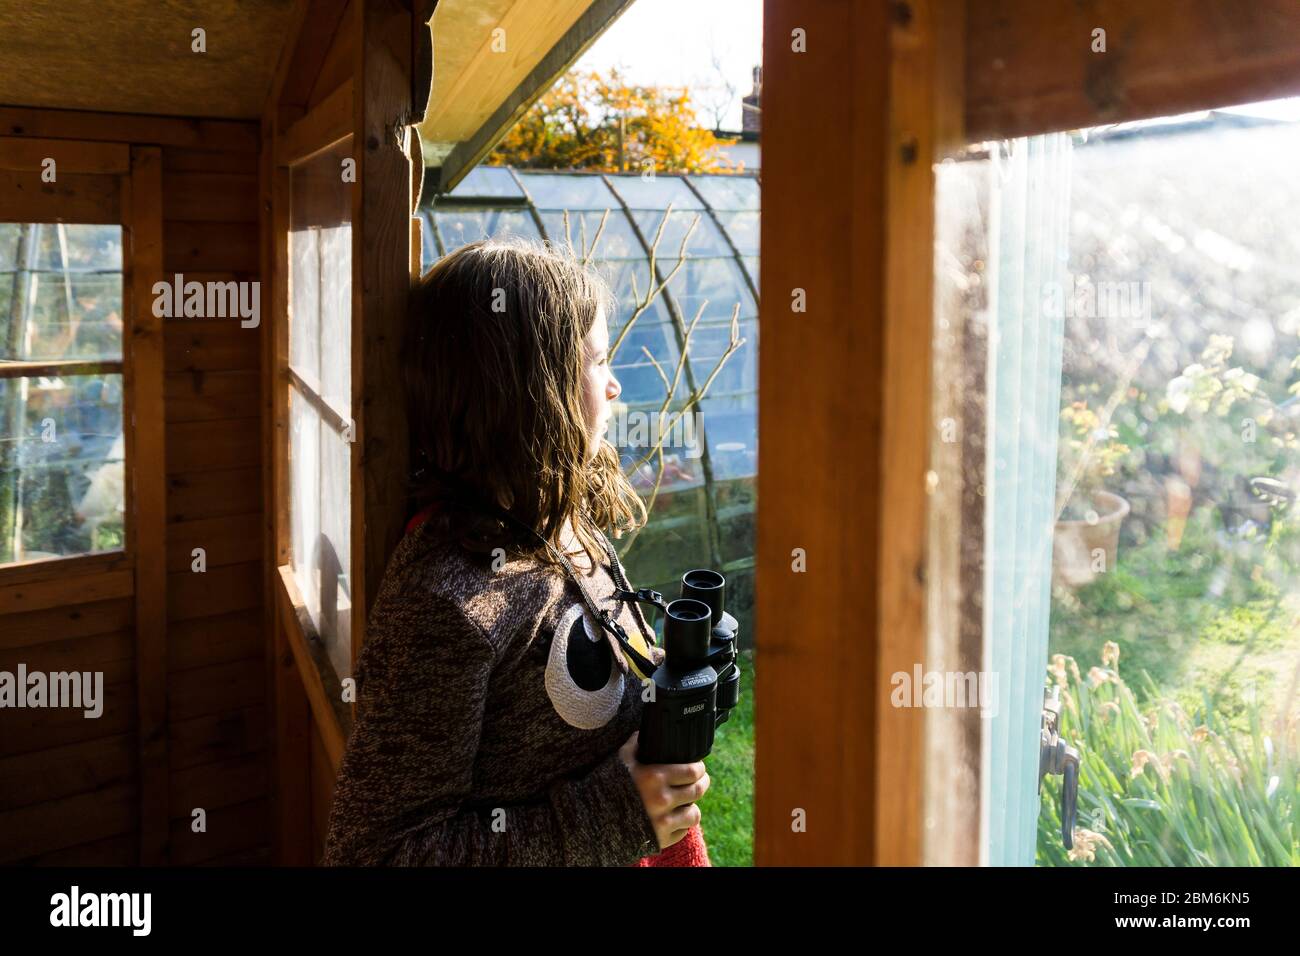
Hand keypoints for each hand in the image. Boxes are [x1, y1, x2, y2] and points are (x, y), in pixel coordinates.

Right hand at [617, 731, 708, 850]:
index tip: (698, 766)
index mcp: (655, 777)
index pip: (693, 771)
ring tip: (688, 801)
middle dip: (702, 783)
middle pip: (697, 791)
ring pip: (694, 814)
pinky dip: (681, 825)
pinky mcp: (661, 840)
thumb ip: (636, 744)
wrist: (593, 820)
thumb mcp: (621, 760)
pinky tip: (675, 817)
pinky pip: (682, 832)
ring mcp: (663, 822)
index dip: (699, 768)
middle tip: (700, 780)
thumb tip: (645, 732)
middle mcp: (662, 800)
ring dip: (692, 806)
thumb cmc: (608, 785)